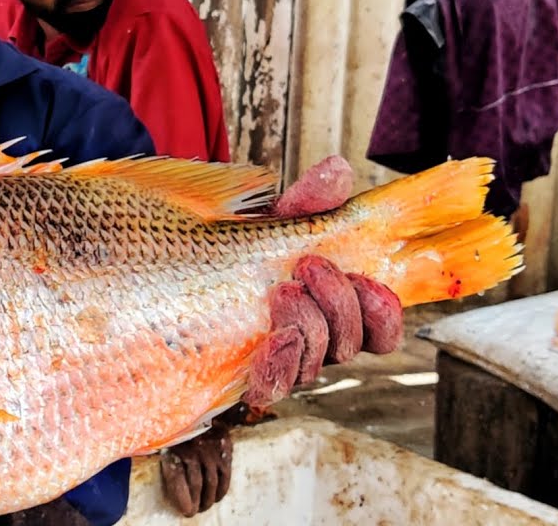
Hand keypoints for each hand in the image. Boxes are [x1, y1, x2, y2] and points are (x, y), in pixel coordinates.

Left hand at [159, 421, 231, 516]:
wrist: (196, 401)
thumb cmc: (175, 423)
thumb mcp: (164, 437)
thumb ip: (163, 455)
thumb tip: (154, 470)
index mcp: (176, 446)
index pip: (179, 478)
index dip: (183, 497)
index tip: (186, 510)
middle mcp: (194, 449)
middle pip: (197, 484)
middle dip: (196, 502)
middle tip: (194, 511)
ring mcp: (211, 449)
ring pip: (212, 482)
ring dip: (209, 499)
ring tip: (205, 507)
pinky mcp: (225, 448)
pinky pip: (225, 475)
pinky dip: (222, 489)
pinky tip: (217, 497)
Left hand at [243, 156, 404, 407]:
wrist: (173, 279)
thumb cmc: (234, 252)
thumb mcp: (270, 223)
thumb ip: (305, 202)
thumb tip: (337, 170)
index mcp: (331, 309)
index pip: (379, 330)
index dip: (384, 314)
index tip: (367, 280)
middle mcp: (312, 342)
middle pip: (349, 343)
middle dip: (338, 304)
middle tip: (310, 266)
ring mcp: (279, 363)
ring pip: (315, 364)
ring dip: (308, 326)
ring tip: (283, 291)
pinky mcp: (243, 378)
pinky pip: (272, 387)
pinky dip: (278, 364)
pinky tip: (271, 339)